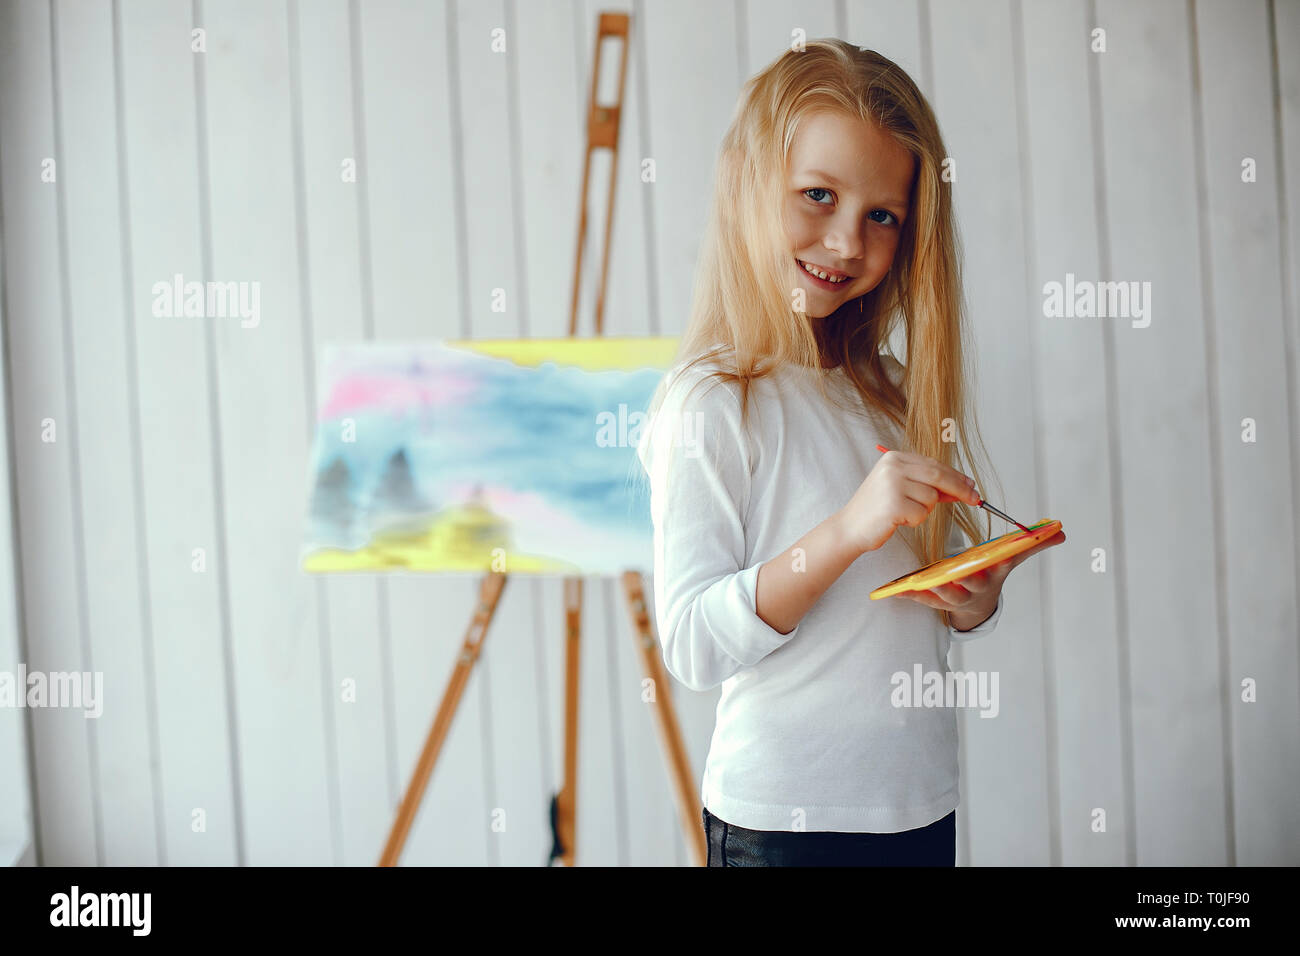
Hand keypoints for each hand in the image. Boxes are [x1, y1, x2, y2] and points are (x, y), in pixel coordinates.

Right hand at [838, 449, 981, 554]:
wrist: (849, 527)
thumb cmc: (876, 510)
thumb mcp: (900, 488)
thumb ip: (926, 484)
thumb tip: (962, 486)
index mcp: (894, 458)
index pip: (934, 464)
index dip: (956, 476)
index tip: (971, 486)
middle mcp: (892, 467)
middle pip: (938, 475)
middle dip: (959, 489)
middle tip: (975, 499)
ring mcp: (892, 484)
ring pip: (931, 497)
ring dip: (924, 510)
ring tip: (903, 513)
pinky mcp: (893, 504)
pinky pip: (921, 514)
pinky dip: (914, 521)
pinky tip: (897, 520)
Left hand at [893, 529, 1065, 628]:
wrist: (978, 603)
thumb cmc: (992, 572)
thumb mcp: (1011, 560)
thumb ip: (1032, 545)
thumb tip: (1061, 532)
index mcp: (992, 574)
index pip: (996, 568)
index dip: (996, 564)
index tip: (994, 558)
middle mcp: (975, 587)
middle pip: (968, 585)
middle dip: (960, 580)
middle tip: (949, 574)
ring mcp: (956, 596)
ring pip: (945, 597)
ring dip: (932, 591)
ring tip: (917, 584)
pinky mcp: (937, 602)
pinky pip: (923, 600)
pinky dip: (910, 596)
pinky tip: (895, 591)